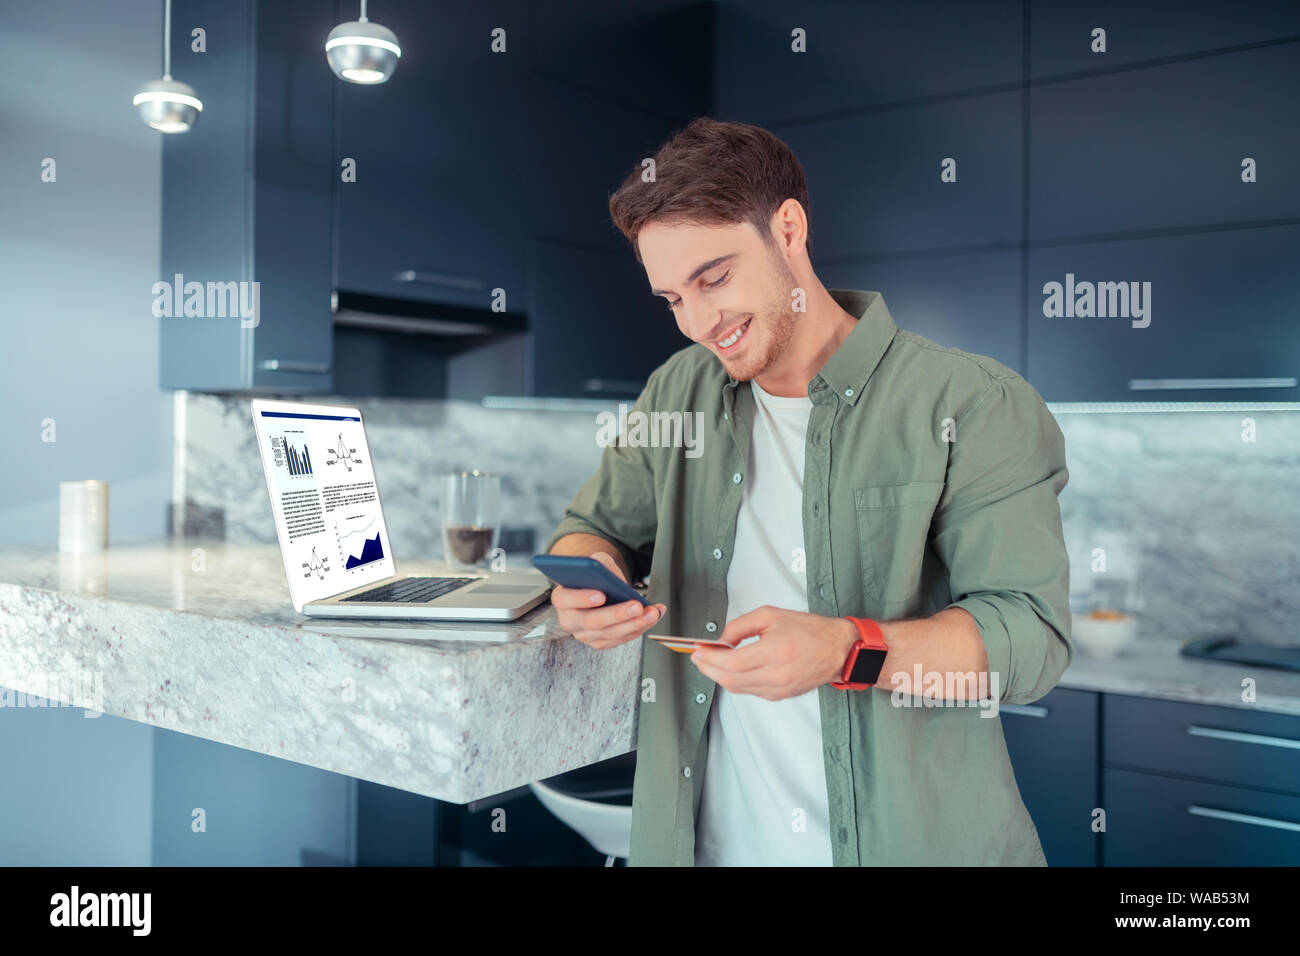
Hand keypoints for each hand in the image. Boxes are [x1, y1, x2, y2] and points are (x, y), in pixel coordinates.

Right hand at [550, 550, 665, 649]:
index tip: (601, 594)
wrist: (597, 589)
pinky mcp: (600, 642)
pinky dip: (639, 628)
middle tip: (636, 606)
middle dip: (617, 614)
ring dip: (634, 624)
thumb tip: (613, 578)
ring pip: (609, 634)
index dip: (582, 598)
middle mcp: (570, 620)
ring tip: (652, 612)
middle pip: (591, 621)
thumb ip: (601, 565)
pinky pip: (620, 639)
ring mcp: (585, 634)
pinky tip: (652, 616)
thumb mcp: (596, 562)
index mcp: (562, 598)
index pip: (566, 599)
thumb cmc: (594, 576)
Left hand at [690, 606, 858, 700]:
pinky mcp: (780, 695)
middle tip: (698, 657)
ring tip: (710, 663)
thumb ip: (741, 625)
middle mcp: (777, 675)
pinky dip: (736, 681)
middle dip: (708, 669)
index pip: (731, 663)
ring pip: (738, 688)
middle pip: (730, 680)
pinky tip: (731, 670)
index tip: (697, 650)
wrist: (839, 650)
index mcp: (775, 652)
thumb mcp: (771, 615)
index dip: (709, 659)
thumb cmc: (810, 630)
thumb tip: (722, 640)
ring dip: (720, 676)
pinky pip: (751, 691)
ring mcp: (779, 689)